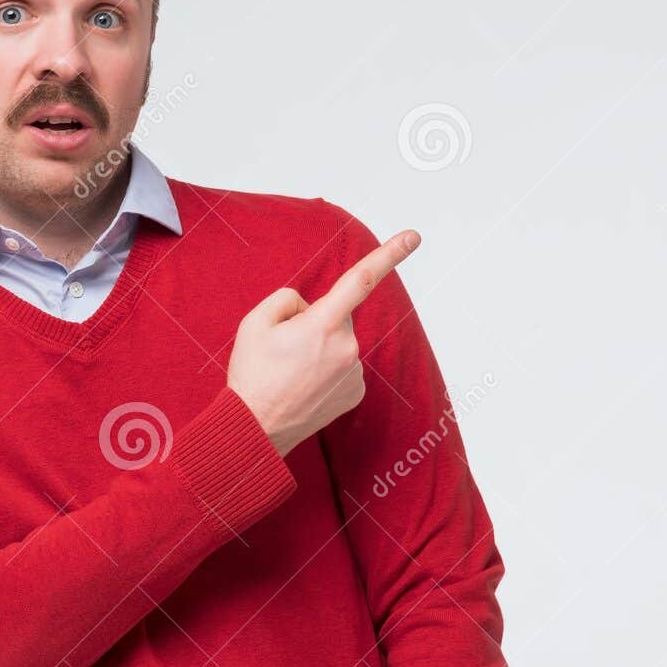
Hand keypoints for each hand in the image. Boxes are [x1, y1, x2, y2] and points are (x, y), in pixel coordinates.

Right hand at [227, 228, 420, 456]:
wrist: (255, 429)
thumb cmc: (252, 374)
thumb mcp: (255, 321)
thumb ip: (288, 299)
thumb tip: (310, 308)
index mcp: (322, 324)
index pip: (360, 280)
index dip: (389, 255)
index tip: (413, 237)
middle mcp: (346, 347)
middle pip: (335, 316)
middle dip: (314, 322)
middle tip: (283, 350)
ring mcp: (354, 372)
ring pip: (339, 342)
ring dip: (319, 349)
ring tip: (290, 373)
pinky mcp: (355, 392)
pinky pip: (343, 366)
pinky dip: (326, 370)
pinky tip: (304, 385)